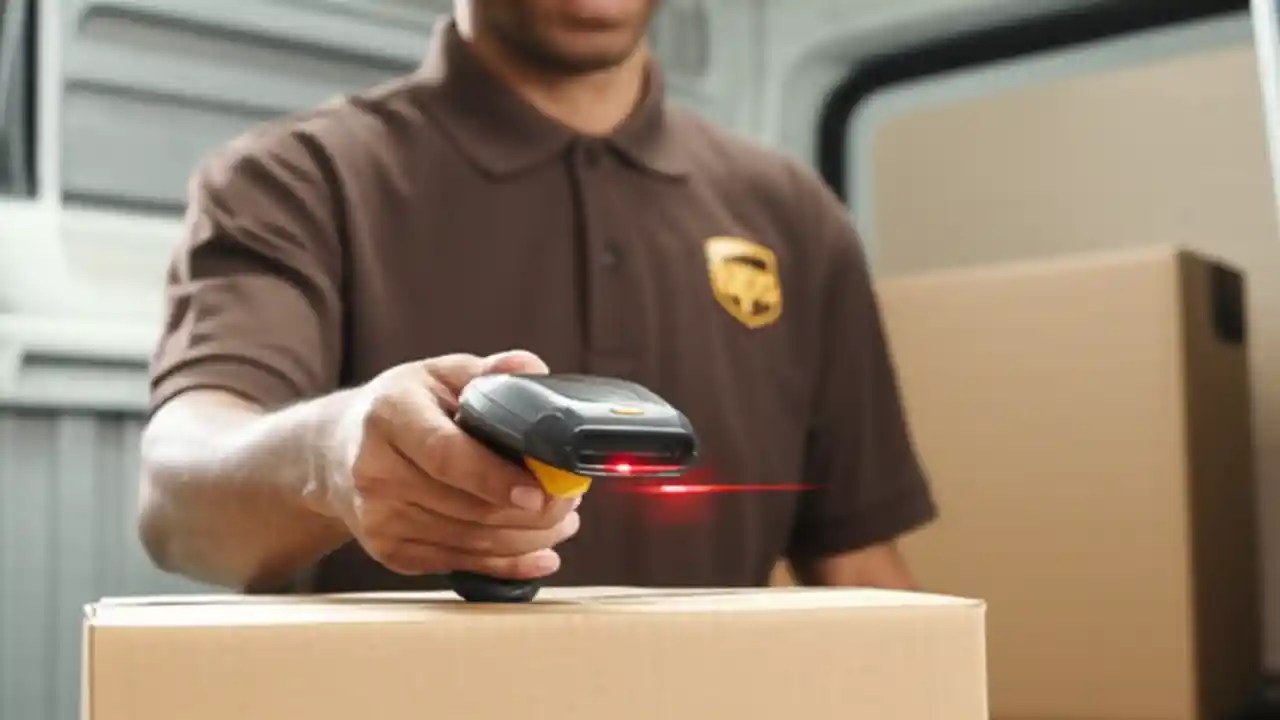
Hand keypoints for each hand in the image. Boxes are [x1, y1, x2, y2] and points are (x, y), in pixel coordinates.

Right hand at [323, 350, 579, 578]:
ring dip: (528, 538)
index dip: (496, 478)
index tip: (540, 492)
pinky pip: (459, 564)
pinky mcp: (388, 552)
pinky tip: (540, 553)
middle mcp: (375, 470)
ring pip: (469, 542)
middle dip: (532, 513)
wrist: (335, 452)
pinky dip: (506, 565)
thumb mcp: (439, 374)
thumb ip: (489, 373)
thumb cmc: (401, 408)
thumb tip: (532, 370)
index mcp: (389, 416)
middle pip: (466, 507)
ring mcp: (378, 517)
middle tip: (571, 500)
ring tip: (562, 521)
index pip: (446, 454)